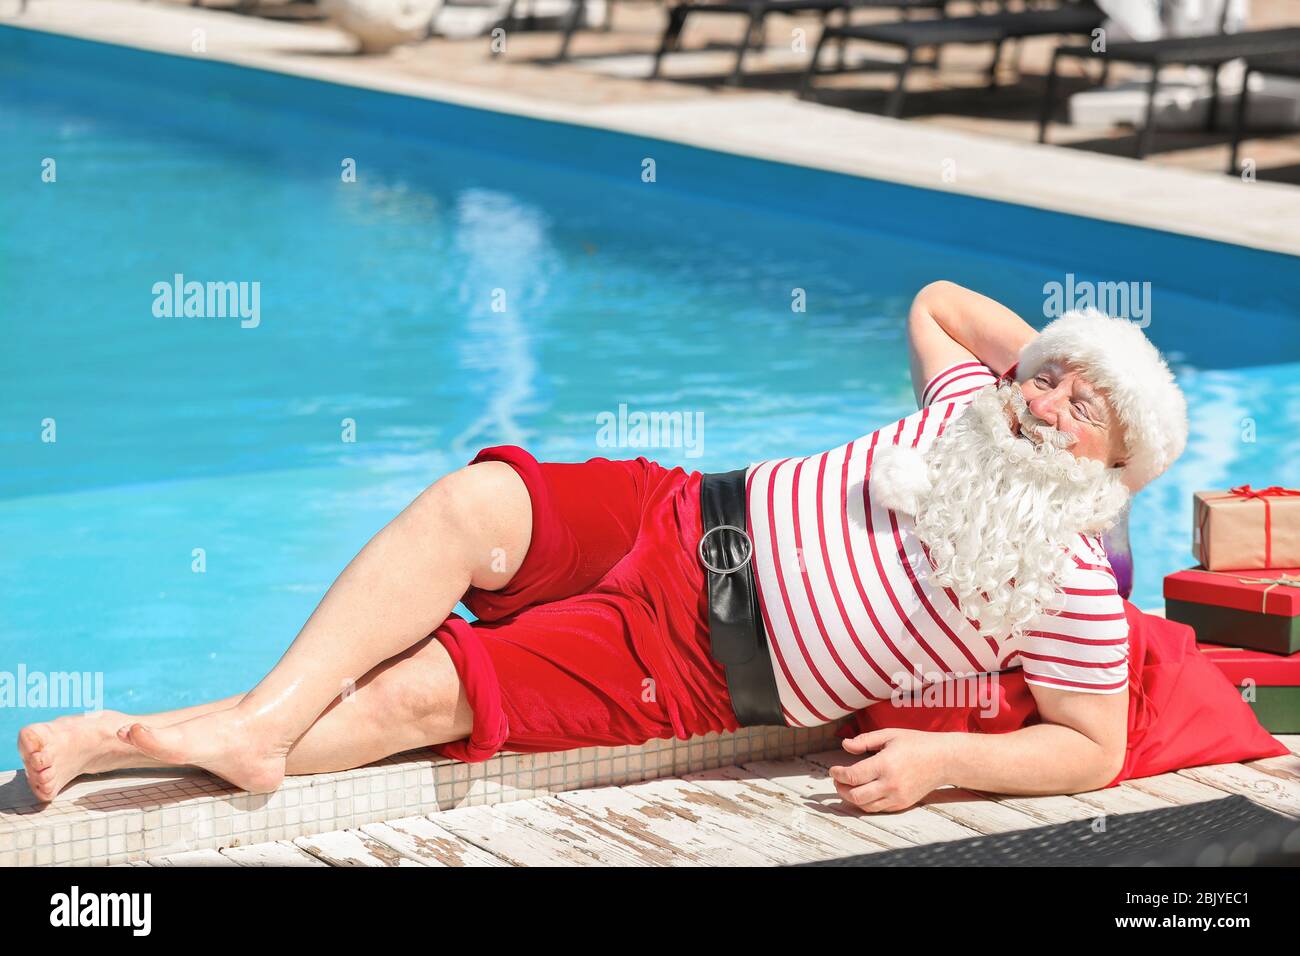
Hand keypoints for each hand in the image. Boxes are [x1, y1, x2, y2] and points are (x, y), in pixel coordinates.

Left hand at [828, 728, 954, 812]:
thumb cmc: (916, 743)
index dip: (838, 774)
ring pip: (865, 806)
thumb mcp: (889, 735)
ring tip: (847, 787)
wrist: (943, 759)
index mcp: (885, 764)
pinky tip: (863, 792)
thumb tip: (845, 745)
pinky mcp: (902, 804)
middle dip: (841, 789)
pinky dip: (866, 803)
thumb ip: (864, 740)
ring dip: (852, 798)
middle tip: (837, 781)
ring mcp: (897, 797)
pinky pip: (878, 809)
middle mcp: (890, 784)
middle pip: (856, 796)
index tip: (833, 770)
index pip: (852, 776)